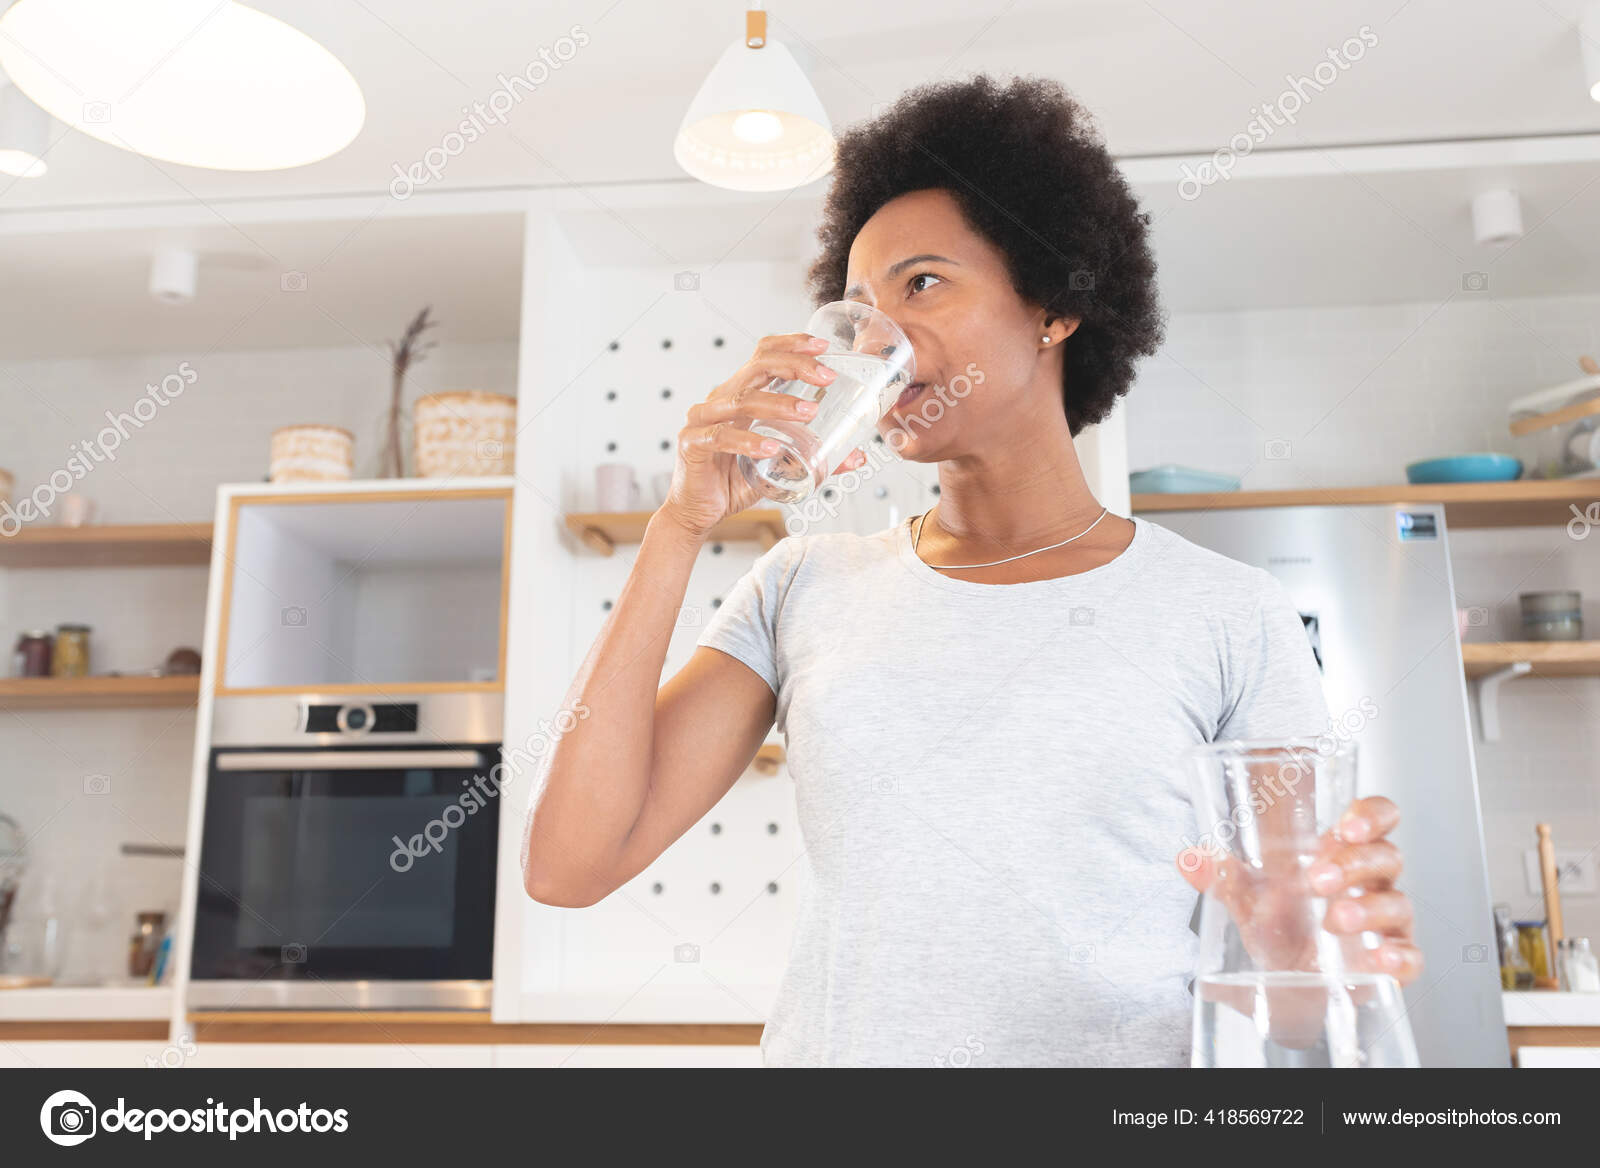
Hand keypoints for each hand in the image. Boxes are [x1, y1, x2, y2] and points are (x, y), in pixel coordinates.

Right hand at [658, 333, 866, 539]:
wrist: (698, 513)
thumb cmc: (734, 482)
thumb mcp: (780, 466)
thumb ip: (815, 458)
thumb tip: (857, 457)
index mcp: (740, 396)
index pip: (765, 355)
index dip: (793, 345)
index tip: (823, 347)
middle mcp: (721, 400)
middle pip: (757, 366)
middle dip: (795, 366)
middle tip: (826, 378)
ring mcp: (703, 420)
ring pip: (742, 400)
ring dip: (779, 404)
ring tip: (808, 413)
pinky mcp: (692, 444)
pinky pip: (721, 437)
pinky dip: (748, 441)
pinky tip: (770, 447)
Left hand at [1177, 795, 1421, 985]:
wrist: (1283, 992)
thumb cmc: (1279, 930)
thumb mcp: (1248, 901)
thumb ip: (1222, 879)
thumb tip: (1188, 859)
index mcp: (1342, 854)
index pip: (1377, 819)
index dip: (1371, 815)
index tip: (1347, 826)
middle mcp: (1371, 884)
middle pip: (1386, 857)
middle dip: (1354, 864)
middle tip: (1317, 880)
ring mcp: (1386, 924)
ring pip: (1397, 903)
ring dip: (1368, 908)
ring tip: (1334, 919)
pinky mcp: (1389, 965)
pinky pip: (1409, 957)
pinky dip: (1399, 957)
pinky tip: (1379, 958)